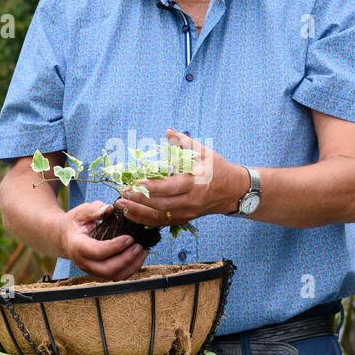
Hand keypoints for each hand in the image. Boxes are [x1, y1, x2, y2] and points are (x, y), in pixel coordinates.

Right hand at [56, 200, 147, 279]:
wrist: (65, 237)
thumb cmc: (75, 223)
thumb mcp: (80, 212)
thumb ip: (94, 210)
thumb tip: (109, 209)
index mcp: (77, 246)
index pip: (97, 251)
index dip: (115, 246)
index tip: (129, 237)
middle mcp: (83, 263)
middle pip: (108, 269)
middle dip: (127, 259)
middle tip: (139, 245)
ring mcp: (92, 270)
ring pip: (115, 276)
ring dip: (132, 266)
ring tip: (143, 250)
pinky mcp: (100, 273)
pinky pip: (118, 276)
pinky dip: (131, 268)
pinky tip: (139, 256)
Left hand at [118, 129, 245, 226]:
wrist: (234, 191)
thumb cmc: (217, 168)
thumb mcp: (204, 152)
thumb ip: (185, 142)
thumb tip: (168, 132)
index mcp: (196, 183)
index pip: (171, 187)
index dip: (153, 187)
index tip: (136, 183)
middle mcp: (191, 201)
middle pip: (162, 204)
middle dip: (140, 200)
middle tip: (122, 193)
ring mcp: (187, 212)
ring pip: (160, 216)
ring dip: (138, 212)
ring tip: (121, 205)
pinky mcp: (184, 219)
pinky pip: (162, 222)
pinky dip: (145, 219)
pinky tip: (131, 213)